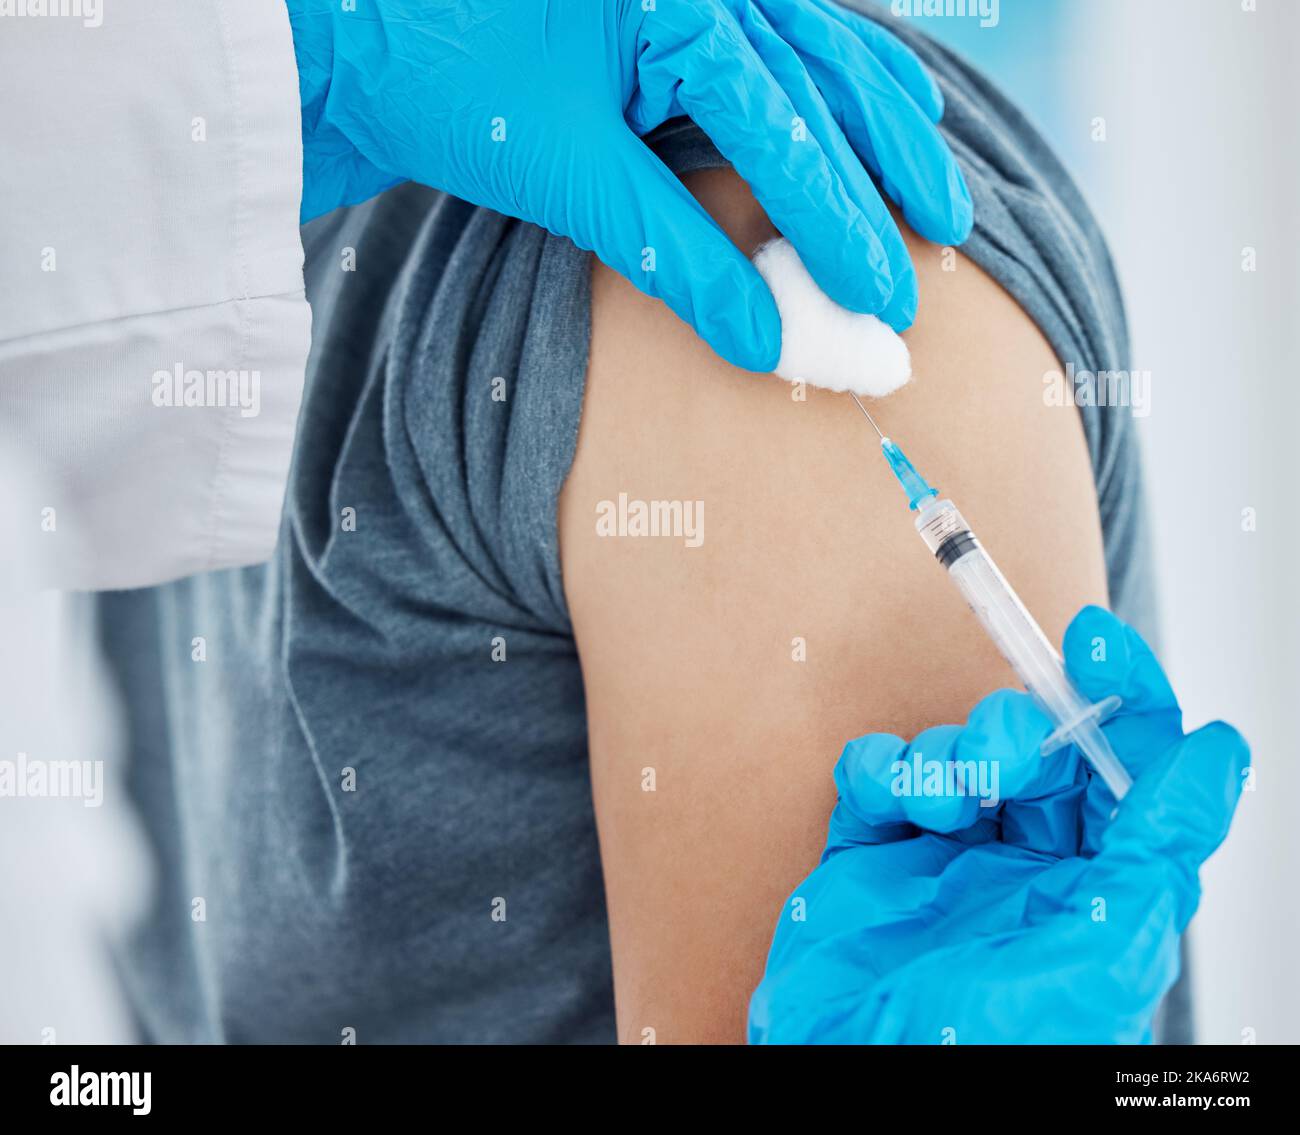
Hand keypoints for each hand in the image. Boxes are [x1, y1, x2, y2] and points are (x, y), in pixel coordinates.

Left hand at [285, 0, 972, 369]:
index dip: (840, 222)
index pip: (782, 127)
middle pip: (824, 73)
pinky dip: (833, 69)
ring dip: (882, 112)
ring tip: (941, 170)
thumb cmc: (445, 87)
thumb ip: (672, 252)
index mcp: (676, 2)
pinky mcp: (672, 5)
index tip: (883, 299)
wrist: (353, 29)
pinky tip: (878, 90)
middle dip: (887, 164)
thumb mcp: (568, 173)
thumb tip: (764, 340)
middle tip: (948, 236)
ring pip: (817, 41)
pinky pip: (778, 32)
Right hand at [749, 606, 1247, 1043]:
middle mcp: (1024, 865)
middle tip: (1005, 763)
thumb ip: (1160, 842)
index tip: (1098, 640)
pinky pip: (877, 772)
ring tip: (943, 803)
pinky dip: (883, 769)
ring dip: (951, 754)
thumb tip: (1221, 749)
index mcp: (1095, 888)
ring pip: (958, 749)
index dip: (1123, 695)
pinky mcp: (869, 851)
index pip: (1128, 769)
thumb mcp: (1101, 945)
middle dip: (1022, 731)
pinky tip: (891, 803)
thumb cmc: (987, 1048)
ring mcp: (943, 855)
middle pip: (1039, 747)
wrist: (856, 1077)